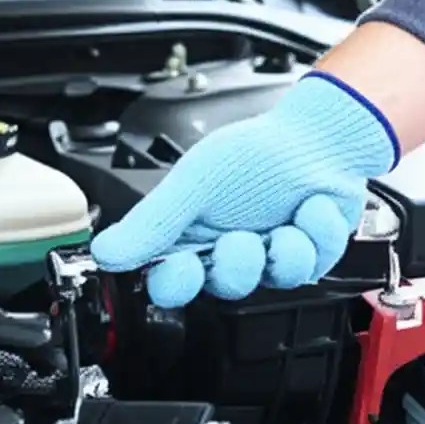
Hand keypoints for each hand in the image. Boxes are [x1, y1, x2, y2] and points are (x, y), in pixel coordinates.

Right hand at [90, 73, 397, 306]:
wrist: (319, 136)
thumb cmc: (256, 152)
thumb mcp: (196, 182)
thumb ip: (152, 221)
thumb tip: (105, 252)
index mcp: (193, 237)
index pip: (169, 284)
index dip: (177, 283)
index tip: (186, 264)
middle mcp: (231, 253)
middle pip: (226, 287)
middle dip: (240, 259)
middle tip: (244, 234)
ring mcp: (273, 258)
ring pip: (278, 278)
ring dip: (286, 242)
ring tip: (288, 214)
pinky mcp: (312, 258)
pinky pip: (314, 261)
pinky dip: (316, 228)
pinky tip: (311, 207)